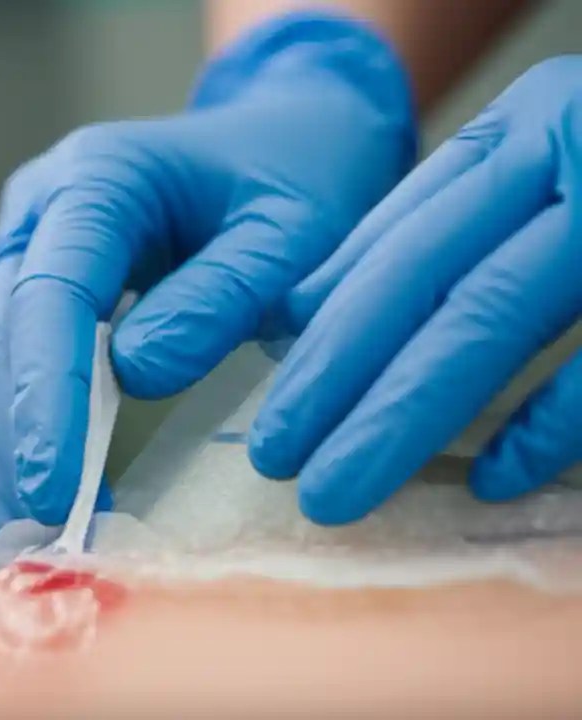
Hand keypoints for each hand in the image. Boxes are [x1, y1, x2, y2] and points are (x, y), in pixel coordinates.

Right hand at [0, 12, 415, 532]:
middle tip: (47, 540)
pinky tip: (1, 498)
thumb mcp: (293, 229)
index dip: (45, 399)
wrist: (278, 141)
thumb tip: (136, 374)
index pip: (48, 295)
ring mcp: (18, 254)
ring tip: (26, 539)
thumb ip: (223, 292)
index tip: (53, 490)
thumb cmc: (294, 181)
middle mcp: (36, 214)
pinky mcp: (19, 296)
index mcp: (95, 179)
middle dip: (14, 446)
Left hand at [250, 57, 581, 524]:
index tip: (272, 407)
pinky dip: (548, 423)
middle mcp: (571, 147)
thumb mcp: (534, 165)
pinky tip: (491, 479)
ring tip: (338, 486)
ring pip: (492, 318)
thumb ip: (426, 229)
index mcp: (525, 126)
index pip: (398, 242)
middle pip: (425, 281)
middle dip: (338, 380)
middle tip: (278, 461)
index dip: (326, 331)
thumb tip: (294, 320)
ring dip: (403, 414)